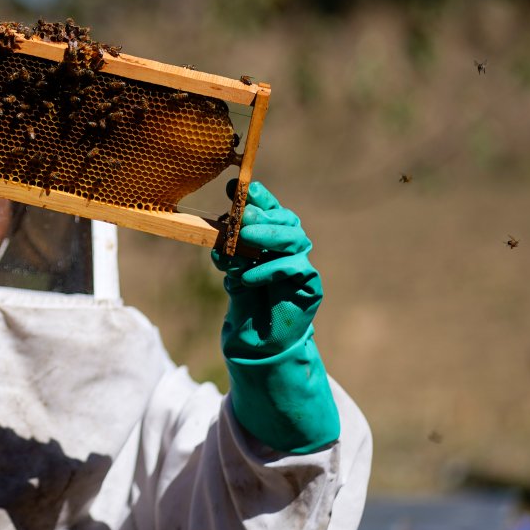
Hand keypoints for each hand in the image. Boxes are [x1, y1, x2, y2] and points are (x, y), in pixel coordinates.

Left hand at [210, 179, 338, 452]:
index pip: (269, 209)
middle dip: (261, 214)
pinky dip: (269, 269)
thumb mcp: (229, 268)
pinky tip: (246, 278)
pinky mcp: (310, 286)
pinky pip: (296, 268)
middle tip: (238, 215)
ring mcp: (302, 265)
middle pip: (284, 219)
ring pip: (294, 238)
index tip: (233, 188)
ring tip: (241, 238)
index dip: (257, 197)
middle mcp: (290, 247)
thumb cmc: (244, 300)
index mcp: (272, 237)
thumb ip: (228, 248)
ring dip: (266, 236)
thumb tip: (220, 226)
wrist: (256, 341)